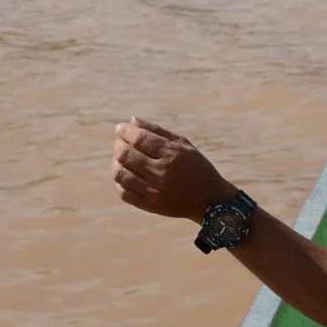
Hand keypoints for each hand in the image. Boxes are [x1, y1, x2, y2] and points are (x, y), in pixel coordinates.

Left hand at [112, 117, 236, 221]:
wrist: (209, 200)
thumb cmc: (196, 167)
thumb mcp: (184, 145)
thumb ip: (158, 131)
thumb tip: (132, 121)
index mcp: (172, 154)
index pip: (140, 138)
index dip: (125, 131)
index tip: (120, 127)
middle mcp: (162, 172)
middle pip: (126, 155)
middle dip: (118, 144)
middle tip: (120, 141)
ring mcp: (155, 191)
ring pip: (121, 174)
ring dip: (116, 162)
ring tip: (120, 158)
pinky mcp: (150, 206)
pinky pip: (124, 193)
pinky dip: (120, 181)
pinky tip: (125, 174)